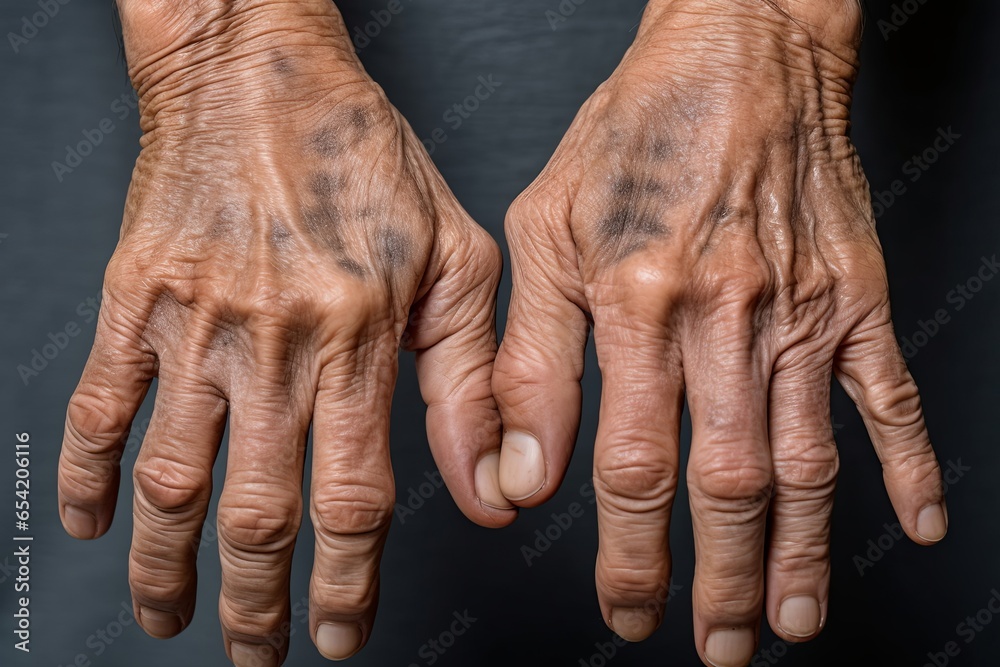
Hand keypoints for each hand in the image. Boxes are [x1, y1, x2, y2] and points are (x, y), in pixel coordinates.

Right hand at [57, 1, 512, 663]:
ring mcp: (195, 323)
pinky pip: (101, 402)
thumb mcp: (456, 255)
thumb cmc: (363, 154)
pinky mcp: (136, 298)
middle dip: (258, 601)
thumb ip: (472, 378)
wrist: (259, 69)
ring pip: (173, 476)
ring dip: (167, 563)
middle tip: (256, 655)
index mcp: (360, 337)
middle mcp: (275, 342)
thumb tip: (490, 488)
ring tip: (170, 617)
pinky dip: (88, 472)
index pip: (353, 496)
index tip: (340, 633)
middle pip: (260, 509)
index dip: (346, 582)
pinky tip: (90, 522)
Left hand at [492, 1, 945, 664]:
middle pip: (726, 483)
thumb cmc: (634, 135)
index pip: (632, 465)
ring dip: (801, 552)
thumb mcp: (545, 229)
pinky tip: (914, 526)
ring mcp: (800, 310)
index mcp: (639, 303)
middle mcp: (725, 317)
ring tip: (789, 620)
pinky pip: (889, 393)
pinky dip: (907, 465)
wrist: (737, 56)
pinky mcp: (855, 295)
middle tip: (714, 645)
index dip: (629, 552)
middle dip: (719, 579)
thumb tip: (520, 469)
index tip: (625, 607)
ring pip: (807, 459)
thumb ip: (530, 356)